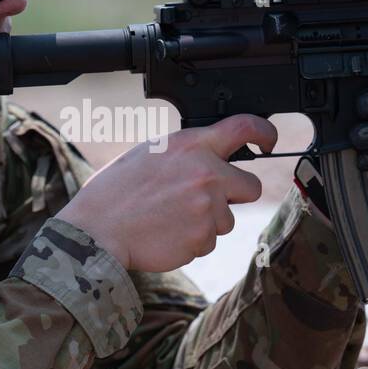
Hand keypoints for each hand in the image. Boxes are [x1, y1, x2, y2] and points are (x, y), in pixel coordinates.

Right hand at [56, 115, 277, 272]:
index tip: (269, 140)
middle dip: (234, 195)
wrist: (98, 230)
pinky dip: (192, 241)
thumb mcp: (150, 154)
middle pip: (251, 186)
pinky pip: (209, 241)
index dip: (265, 132)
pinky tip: (166, 233)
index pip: (243, 127)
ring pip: (228, 219)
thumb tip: (210, 160)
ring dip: (207, 222)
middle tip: (205, 200)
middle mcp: (206, 172)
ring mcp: (208, 207)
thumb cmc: (115, 193)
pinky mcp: (203, 237)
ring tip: (170, 218)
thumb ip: (187, 155)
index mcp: (190, 145)